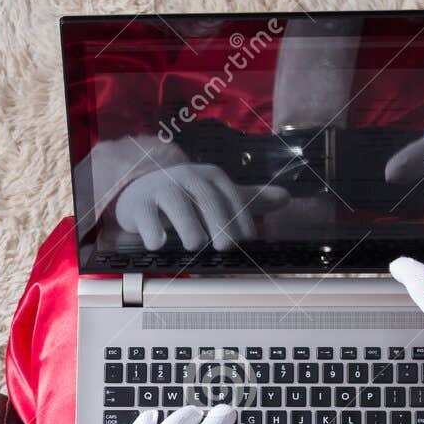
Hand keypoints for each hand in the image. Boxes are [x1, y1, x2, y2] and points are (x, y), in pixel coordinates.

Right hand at [114, 164, 290, 250]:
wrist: (140, 192)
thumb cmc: (186, 197)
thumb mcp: (217, 195)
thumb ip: (250, 199)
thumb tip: (286, 198)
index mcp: (210, 177)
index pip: (231, 196)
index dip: (241, 218)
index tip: (247, 241)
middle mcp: (187, 178)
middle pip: (206, 199)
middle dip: (218, 222)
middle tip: (225, 247)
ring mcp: (161, 190)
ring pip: (176, 205)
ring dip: (187, 226)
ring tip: (194, 244)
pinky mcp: (138, 204)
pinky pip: (146, 218)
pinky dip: (153, 231)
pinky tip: (158, 243)